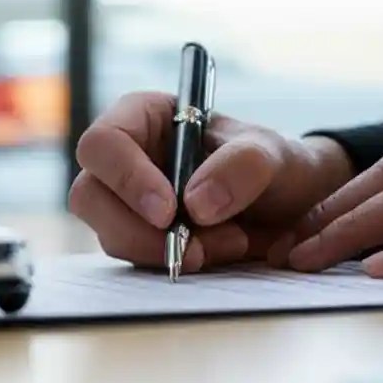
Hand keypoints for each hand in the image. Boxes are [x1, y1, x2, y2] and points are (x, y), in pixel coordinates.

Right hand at [68, 91, 353, 272]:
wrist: (291, 208)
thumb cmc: (273, 165)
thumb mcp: (271, 155)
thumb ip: (242, 167)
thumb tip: (196, 205)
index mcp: (143, 118)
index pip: (104, 142)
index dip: (125, 177)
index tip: (167, 211)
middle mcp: (126, 160)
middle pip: (91, 195)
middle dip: (138, 229)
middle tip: (193, 248)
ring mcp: (128, 203)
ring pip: (110, 234)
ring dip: (163, 251)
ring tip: (227, 243)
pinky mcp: (140, 239)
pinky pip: (136, 259)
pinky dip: (174, 263)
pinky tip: (215, 253)